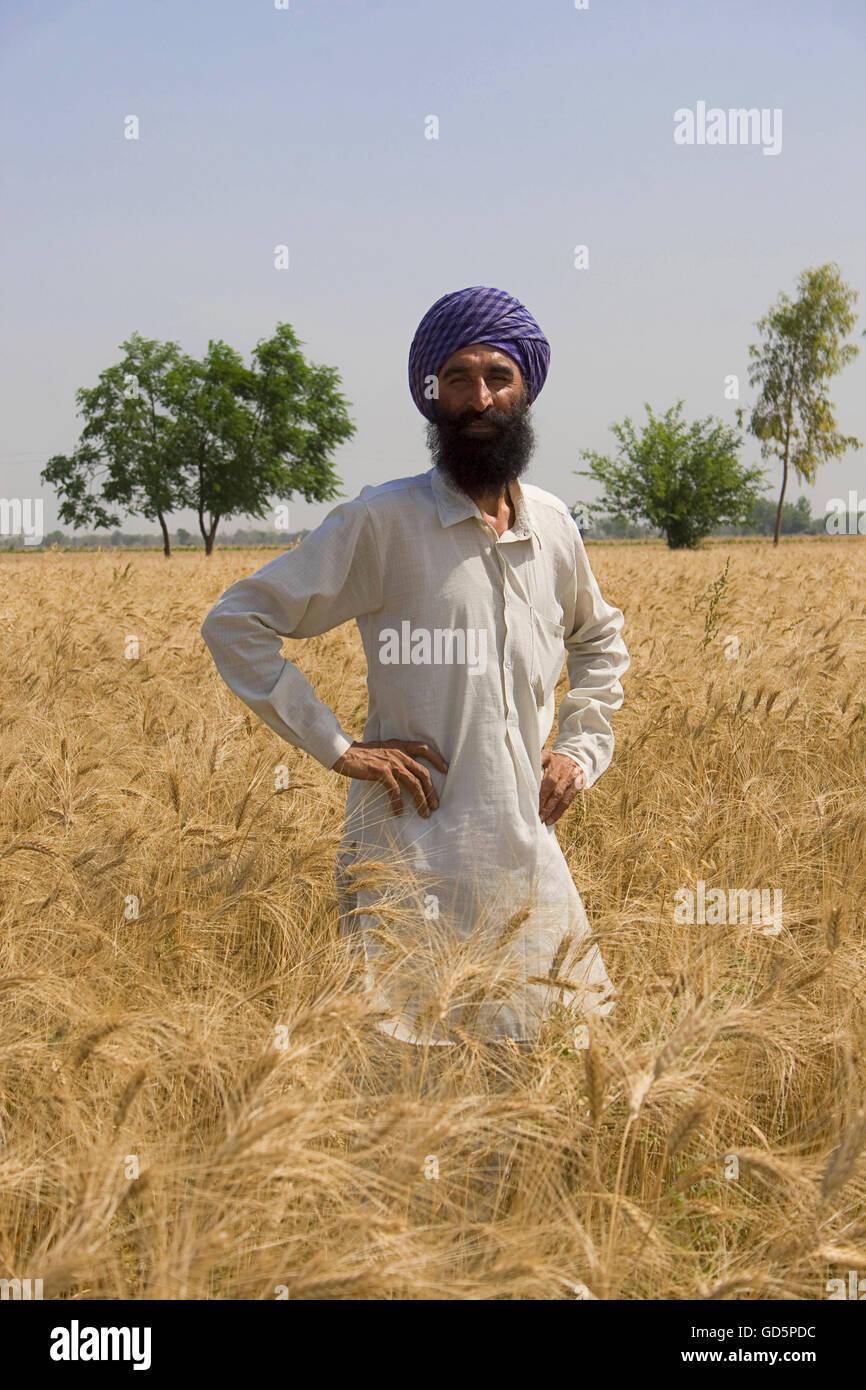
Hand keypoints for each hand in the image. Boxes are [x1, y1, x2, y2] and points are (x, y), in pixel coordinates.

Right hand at [331, 739, 448, 818]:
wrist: (344, 753)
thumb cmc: (362, 755)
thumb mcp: (383, 750)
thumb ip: (395, 756)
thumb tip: (406, 772)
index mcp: (400, 746)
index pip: (425, 748)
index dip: (437, 758)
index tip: (446, 770)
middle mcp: (399, 753)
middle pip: (423, 773)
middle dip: (432, 791)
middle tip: (435, 805)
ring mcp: (391, 763)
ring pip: (413, 784)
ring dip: (421, 800)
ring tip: (424, 813)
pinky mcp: (381, 772)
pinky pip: (395, 791)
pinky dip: (398, 803)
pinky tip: (399, 812)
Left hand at [539, 750, 585, 825]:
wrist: (576, 757)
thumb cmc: (556, 759)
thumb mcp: (546, 756)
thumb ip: (537, 760)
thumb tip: (524, 765)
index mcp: (555, 768)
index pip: (548, 784)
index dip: (541, 796)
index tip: (533, 805)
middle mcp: (565, 776)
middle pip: (555, 794)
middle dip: (546, 807)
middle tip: (537, 817)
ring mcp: (572, 783)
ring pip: (562, 800)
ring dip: (553, 812)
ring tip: (544, 821)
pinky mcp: (577, 789)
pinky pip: (568, 802)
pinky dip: (560, 812)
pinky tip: (552, 819)